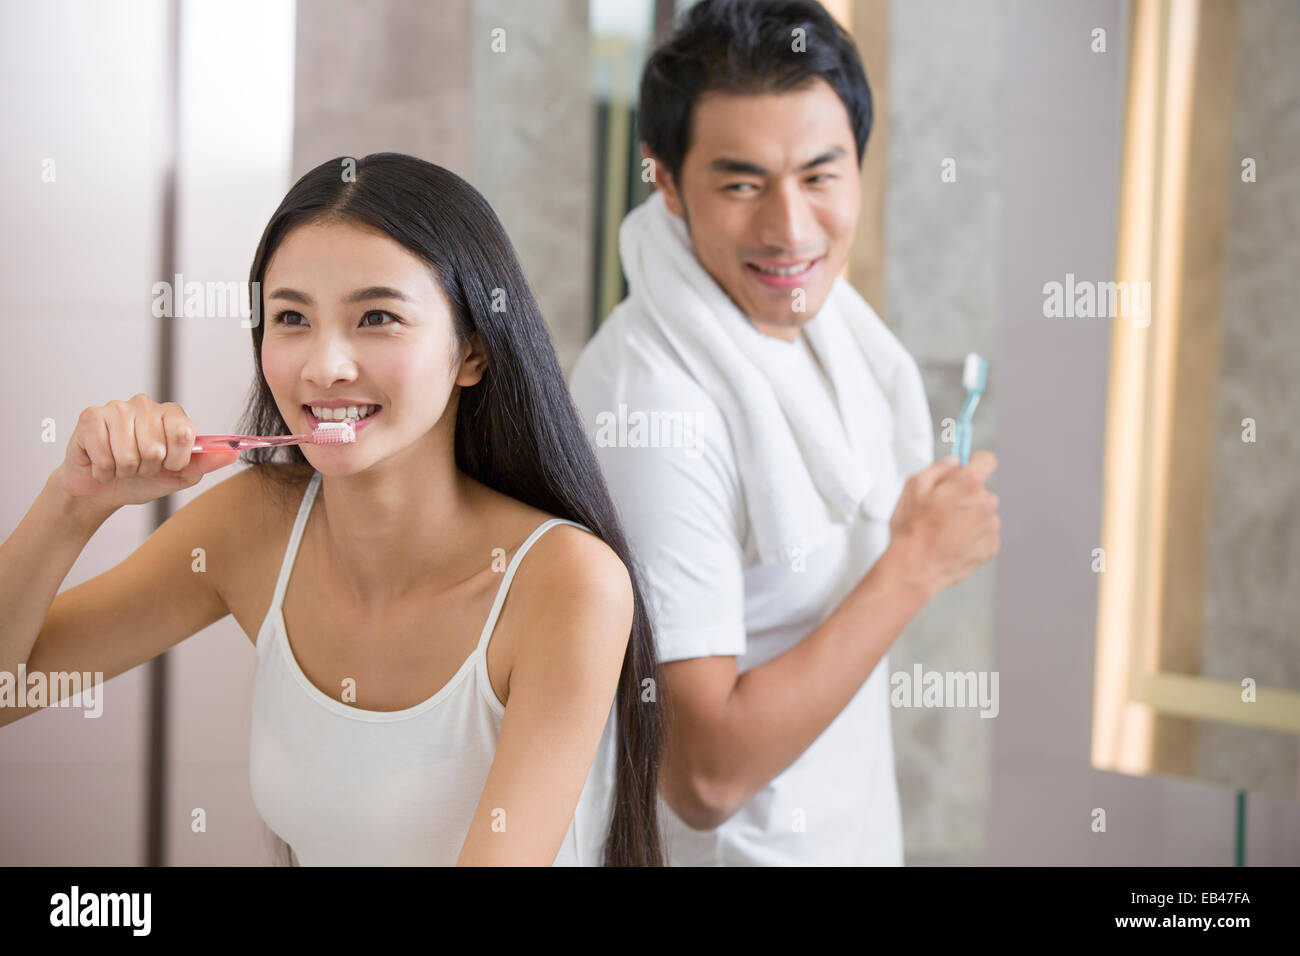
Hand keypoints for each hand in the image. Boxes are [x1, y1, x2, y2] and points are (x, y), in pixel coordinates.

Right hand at [59, 393, 238, 511]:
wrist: (103, 489)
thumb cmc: (142, 479)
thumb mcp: (180, 475)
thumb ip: (205, 462)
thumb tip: (233, 452)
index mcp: (171, 414)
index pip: (184, 432)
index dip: (176, 459)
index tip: (168, 465)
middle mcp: (145, 405)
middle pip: (155, 448)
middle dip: (147, 468)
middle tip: (140, 467)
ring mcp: (117, 408)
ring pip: (129, 454)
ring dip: (125, 470)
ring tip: (121, 466)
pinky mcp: (91, 417)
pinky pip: (105, 455)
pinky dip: (105, 470)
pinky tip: (102, 464)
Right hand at [887, 450, 999, 598]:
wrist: (916, 570)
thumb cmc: (911, 530)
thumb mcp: (913, 487)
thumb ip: (938, 468)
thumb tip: (953, 463)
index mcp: (968, 485)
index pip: (987, 460)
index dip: (973, 462)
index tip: (964, 469)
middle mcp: (985, 504)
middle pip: (982, 490)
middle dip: (965, 494)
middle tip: (941, 508)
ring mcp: (991, 527)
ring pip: (984, 512)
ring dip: (969, 516)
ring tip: (945, 530)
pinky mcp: (991, 547)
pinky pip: (985, 533)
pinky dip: (972, 536)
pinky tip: (952, 542)